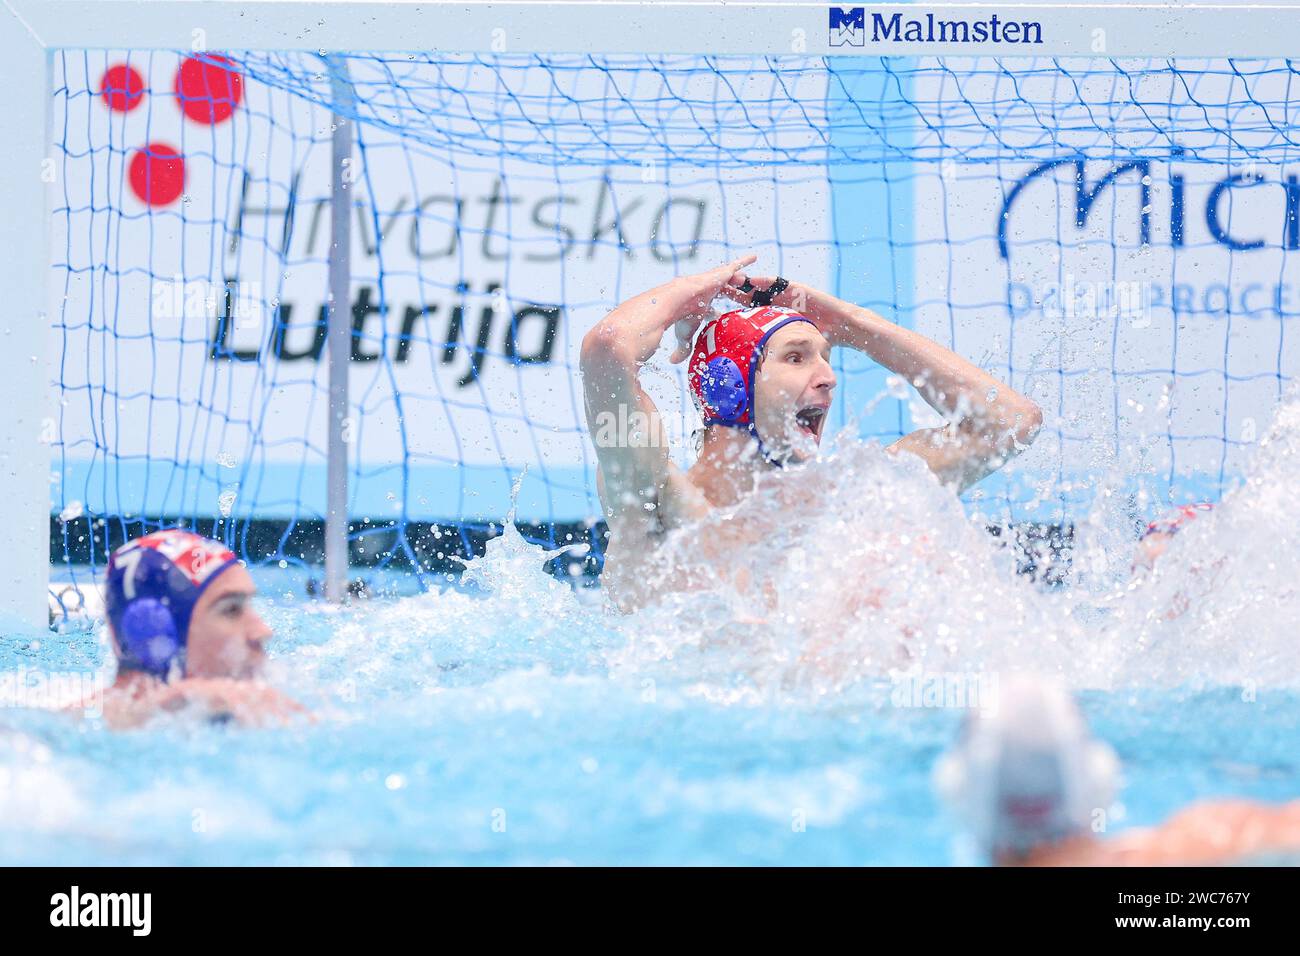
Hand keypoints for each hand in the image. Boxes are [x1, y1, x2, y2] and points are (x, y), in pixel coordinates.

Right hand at [667, 254, 756, 362]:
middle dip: (732, 295)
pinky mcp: (720, 274)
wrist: (677, 300)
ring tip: (750, 281)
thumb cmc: (680, 317)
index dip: (712, 313)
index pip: (708, 309)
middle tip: (741, 298)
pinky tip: (754, 257)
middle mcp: (707, 292)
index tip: (715, 316)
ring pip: (731, 281)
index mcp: (699, 305)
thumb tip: (673, 363)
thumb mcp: (684, 335)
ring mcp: (714, 281)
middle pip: (723, 293)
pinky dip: (744, 261)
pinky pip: (736, 266)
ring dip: (739, 280)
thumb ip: (683, 348)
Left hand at [720, 272, 847, 345]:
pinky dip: (766, 281)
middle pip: (753, 296)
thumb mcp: (796, 345)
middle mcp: (780, 302)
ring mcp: (788, 294)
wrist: (841, 326)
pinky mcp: (797, 288)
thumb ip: (783, 354)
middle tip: (719, 289)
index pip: (752, 310)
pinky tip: (754, 279)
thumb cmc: (821, 337)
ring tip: (732, 280)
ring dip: (748, 283)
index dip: (737, 308)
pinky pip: (779, 283)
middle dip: (737, 292)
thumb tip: (770, 377)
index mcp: (776, 314)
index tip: (720, 308)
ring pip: (763, 287)